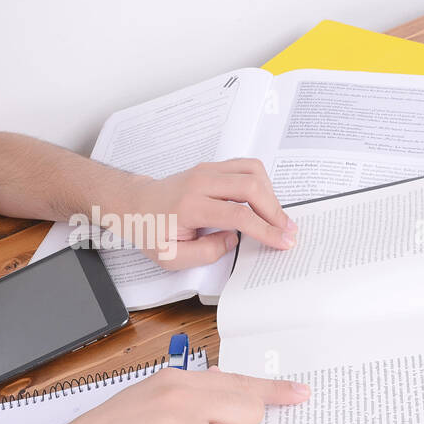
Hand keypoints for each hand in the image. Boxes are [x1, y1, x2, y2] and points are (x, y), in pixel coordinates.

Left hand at [118, 159, 297, 270]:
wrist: (135, 204)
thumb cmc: (151, 230)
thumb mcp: (171, 256)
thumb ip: (205, 253)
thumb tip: (233, 240)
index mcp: (190, 205)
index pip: (238, 214)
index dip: (265, 229)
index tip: (283, 241)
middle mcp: (201, 181)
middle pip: (251, 186)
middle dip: (275, 210)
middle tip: (288, 230)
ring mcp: (208, 170)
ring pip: (253, 170)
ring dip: (271, 194)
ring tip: (276, 218)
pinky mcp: (213, 167)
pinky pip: (246, 167)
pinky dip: (262, 183)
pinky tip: (263, 203)